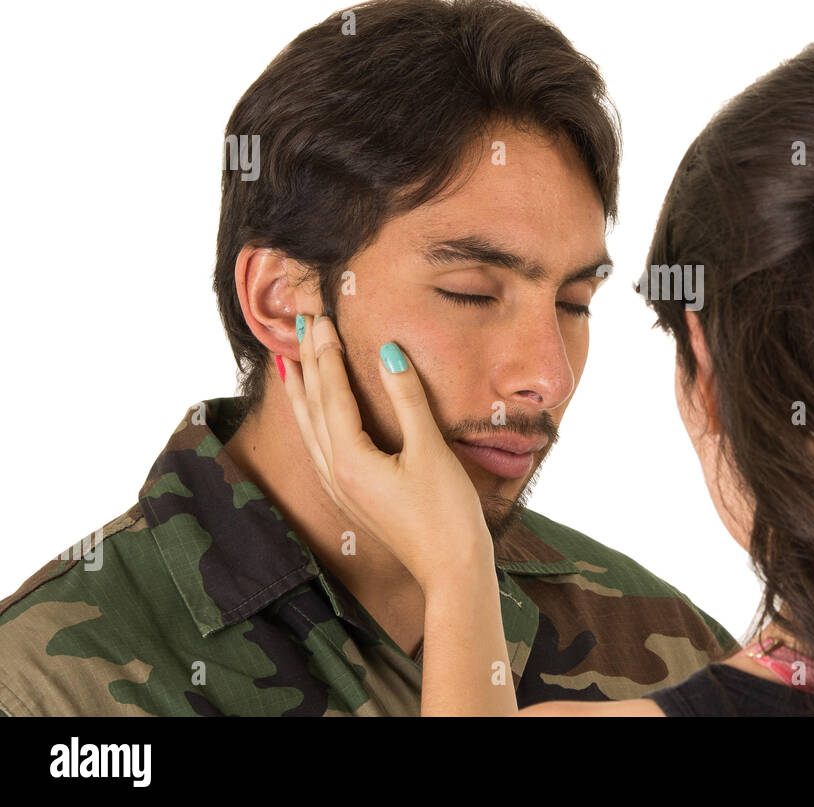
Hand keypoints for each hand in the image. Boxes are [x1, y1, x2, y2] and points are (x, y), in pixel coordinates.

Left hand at [281, 314, 492, 590]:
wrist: (450, 569)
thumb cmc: (447, 513)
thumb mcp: (431, 450)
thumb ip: (407, 398)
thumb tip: (388, 353)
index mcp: (350, 459)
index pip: (331, 393)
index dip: (325, 353)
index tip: (320, 317)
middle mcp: (335, 472)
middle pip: (312, 406)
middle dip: (306, 362)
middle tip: (301, 321)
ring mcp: (340, 487)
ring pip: (309, 427)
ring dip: (301, 388)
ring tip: (290, 357)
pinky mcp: (352, 495)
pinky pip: (319, 445)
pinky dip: (310, 417)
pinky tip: (313, 411)